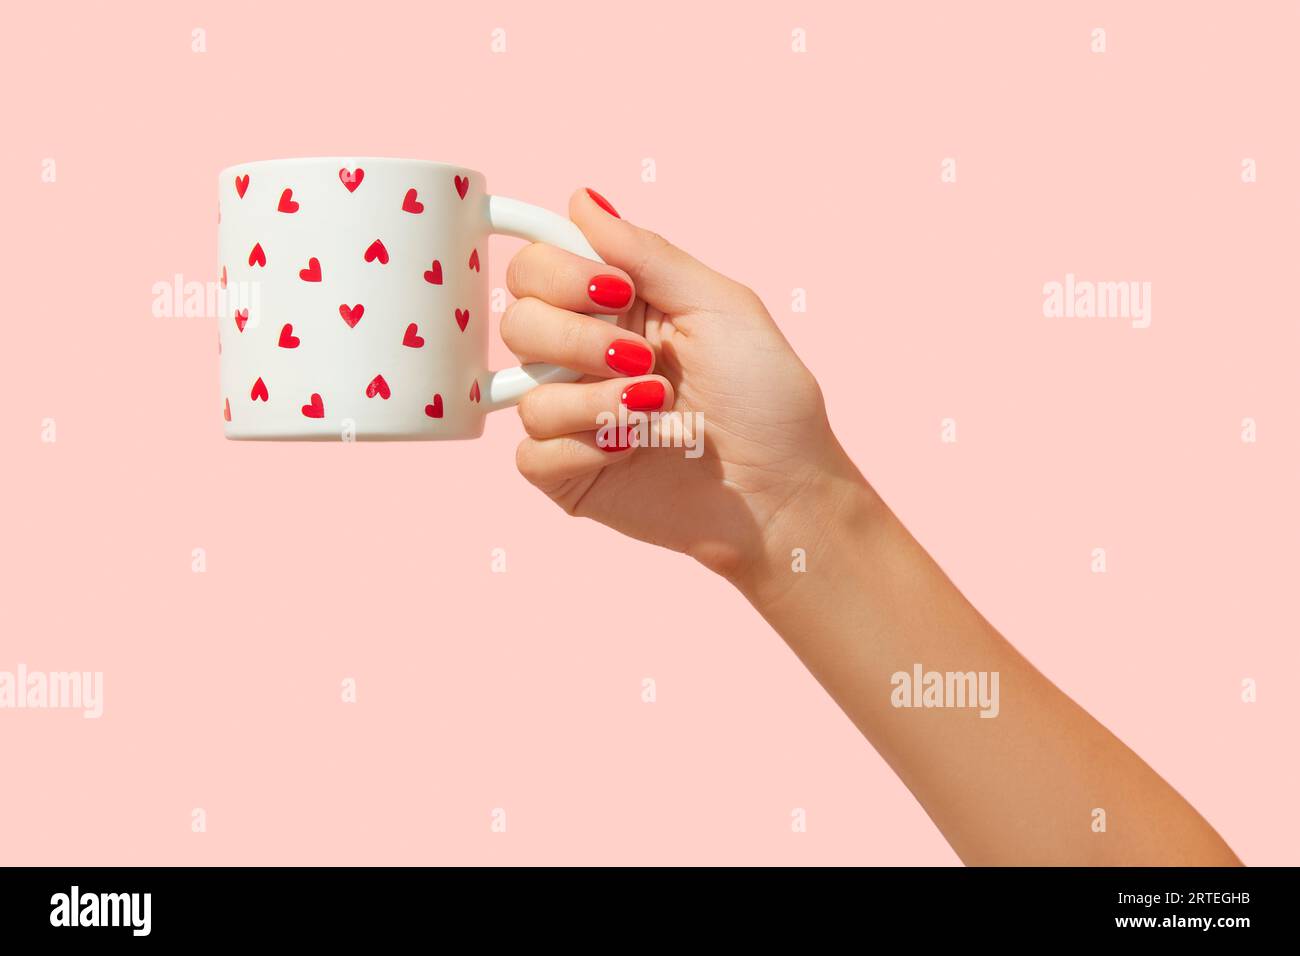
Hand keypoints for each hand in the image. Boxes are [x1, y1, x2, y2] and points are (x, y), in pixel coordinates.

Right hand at [505, 188, 866, 588]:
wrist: (780, 492)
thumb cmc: (767, 398)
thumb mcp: (720, 306)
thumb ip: (647, 253)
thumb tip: (582, 199)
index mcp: (616, 308)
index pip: (537, 267)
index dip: (557, 272)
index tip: (614, 291)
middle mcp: (585, 357)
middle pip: (517, 321)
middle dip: (576, 338)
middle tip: (642, 359)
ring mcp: (574, 417)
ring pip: (524, 392)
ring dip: (594, 399)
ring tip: (654, 411)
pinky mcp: (569, 473)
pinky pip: (531, 453)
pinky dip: (582, 448)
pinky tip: (630, 450)